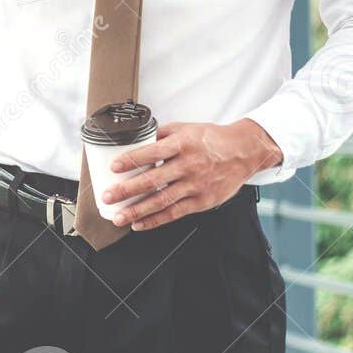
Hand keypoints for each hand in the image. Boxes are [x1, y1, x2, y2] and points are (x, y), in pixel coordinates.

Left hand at [103, 119, 282, 229]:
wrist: (243, 151)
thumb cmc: (211, 139)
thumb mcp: (186, 129)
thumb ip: (162, 135)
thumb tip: (136, 141)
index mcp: (182, 144)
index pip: (151, 152)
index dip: (131, 160)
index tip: (114, 167)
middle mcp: (188, 165)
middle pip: (153, 180)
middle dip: (127, 190)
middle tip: (108, 196)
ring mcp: (195, 185)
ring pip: (162, 200)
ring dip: (138, 210)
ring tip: (120, 217)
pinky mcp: (202, 201)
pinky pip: (175, 213)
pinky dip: (156, 220)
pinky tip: (140, 224)